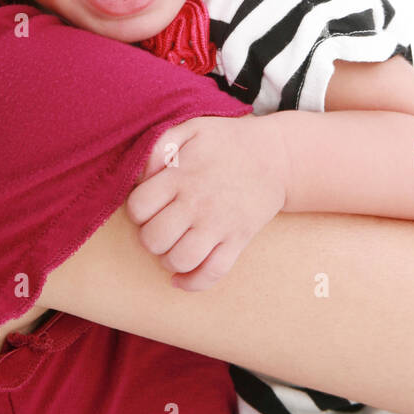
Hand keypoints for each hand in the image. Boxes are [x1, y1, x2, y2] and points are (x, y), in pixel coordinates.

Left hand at [125, 115, 286, 290]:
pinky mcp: (239, 240)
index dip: (136, 211)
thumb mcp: (191, 129)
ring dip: (168, 261)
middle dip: (149, 238)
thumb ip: (159, 146)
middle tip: (160, 228)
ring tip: (171, 248)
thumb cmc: (228, 142)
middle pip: (154, 239)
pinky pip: (212, 273)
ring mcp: (220, 224)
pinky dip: (192, 283)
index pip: (138, 207)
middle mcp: (198, 203)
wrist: (277, 156)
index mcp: (181, 176)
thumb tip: (141, 177)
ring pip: (180, 260)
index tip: (147, 207)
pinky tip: (180, 279)